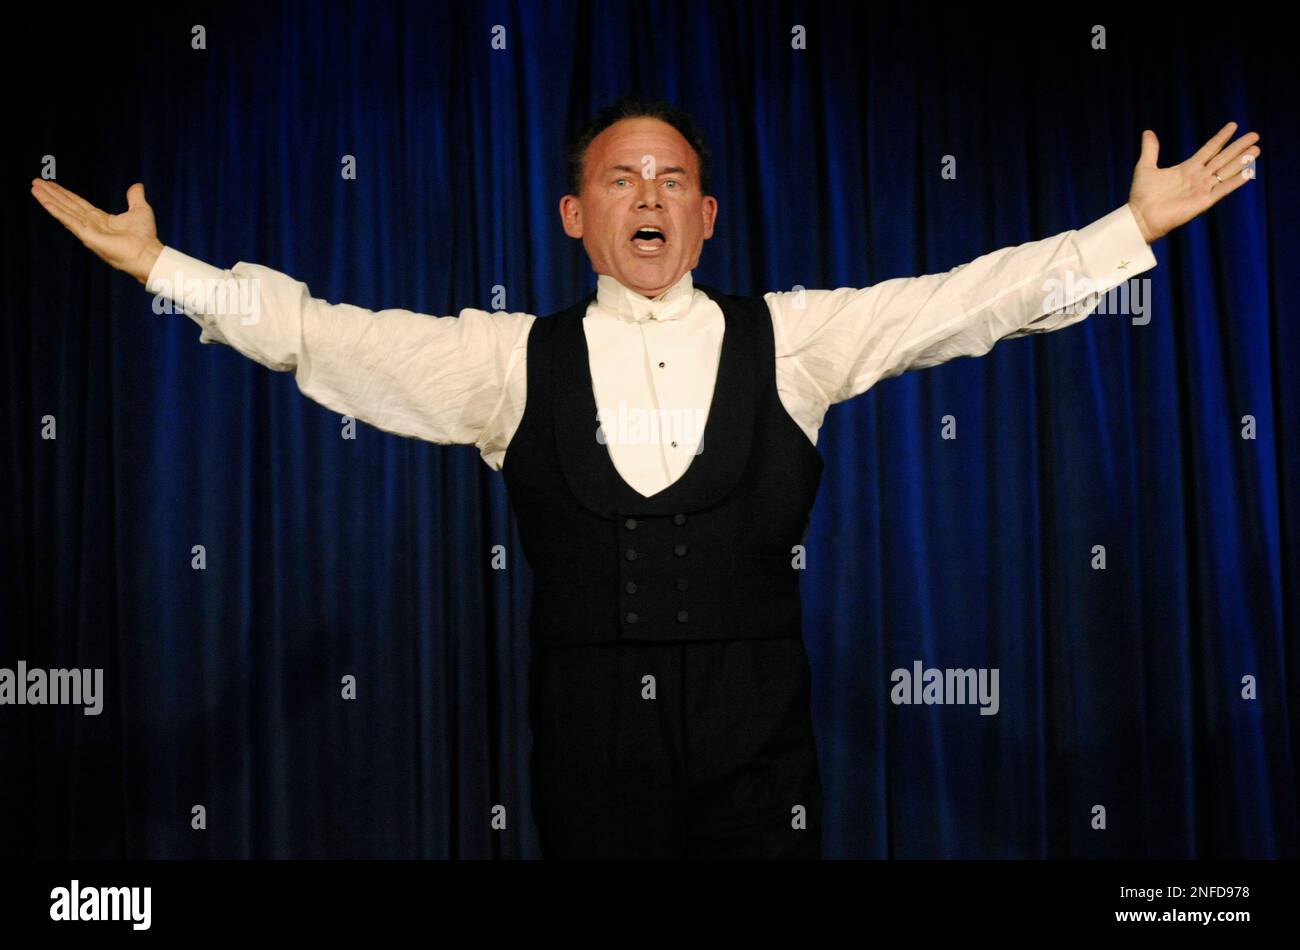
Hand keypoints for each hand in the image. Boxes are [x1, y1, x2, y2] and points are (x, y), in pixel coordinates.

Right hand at [31, 180, 163, 284]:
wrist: (148, 253)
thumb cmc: (145, 237)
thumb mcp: (140, 210)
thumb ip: (135, 197)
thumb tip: (137, 185)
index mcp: (100, 220)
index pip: (78, 204)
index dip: (64, 194)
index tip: (51, 184)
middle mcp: (91, 225)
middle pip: (67, 206)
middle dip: (51, 194)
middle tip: (36, 183)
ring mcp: (87, 231)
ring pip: (64, 211)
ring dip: (48, 200)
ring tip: (34, 189)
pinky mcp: (87, 236)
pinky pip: (69, 220)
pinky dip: (56, 210)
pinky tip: (45, 202)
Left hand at [1127, 122, 1259, 243]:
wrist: (1140, 217)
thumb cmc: (1142, 196)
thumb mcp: (1145, 167)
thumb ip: (1150, 150)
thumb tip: (1148, 132)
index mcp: (1187, 169)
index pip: (1209, 150)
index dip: (1221, 138)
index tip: (1233, 125)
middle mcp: (1198, 178)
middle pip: (1223, 158)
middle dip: (1238, 147)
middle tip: (1255, 135)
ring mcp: (1202, 189)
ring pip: (1226, 171)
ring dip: (1242, 160)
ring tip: (1257, 149)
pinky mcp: (1203, 201)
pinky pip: (1223, 189)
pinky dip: (1236, 181)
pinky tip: (1249, 171)